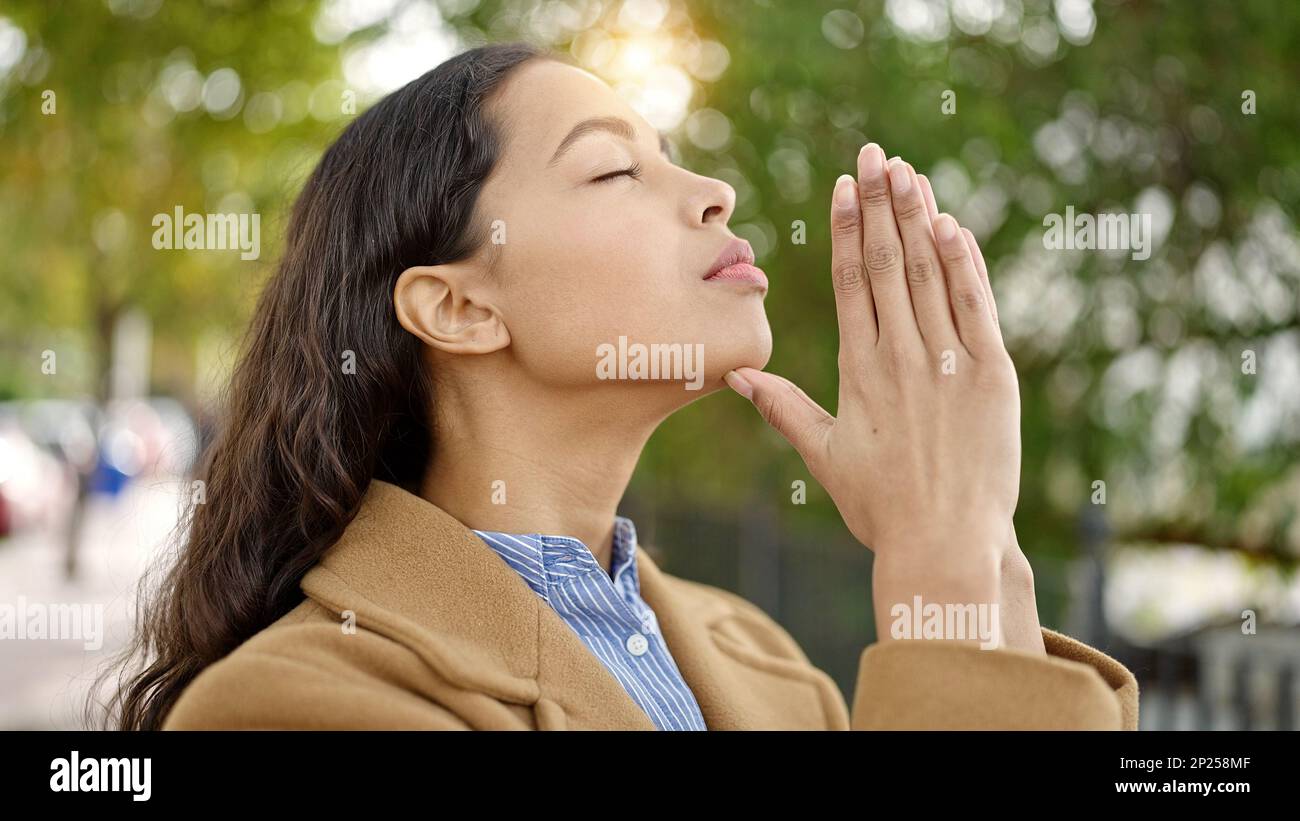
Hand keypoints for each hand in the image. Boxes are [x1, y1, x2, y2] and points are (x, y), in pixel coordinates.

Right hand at [724, 144, 1021, 643]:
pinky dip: (966, 264)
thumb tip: (736, 374)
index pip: (852, 283)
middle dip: (881, 204)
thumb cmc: (880, 506)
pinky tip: (954, 225)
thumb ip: (783, 407)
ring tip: (909, 172)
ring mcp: (949, 363)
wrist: (946, 544)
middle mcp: (902, 358)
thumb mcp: (825, 456)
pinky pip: (976, 306)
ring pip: (931, 275)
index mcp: (859, 372)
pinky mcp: (991, 376)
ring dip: (920, 219)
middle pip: (889, 264)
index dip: (848, 229)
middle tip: (875, 154)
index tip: (845, 186)